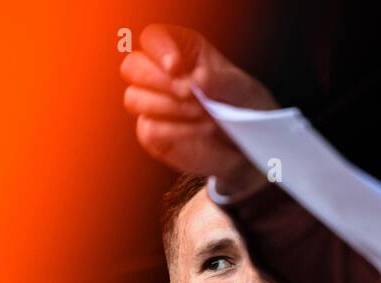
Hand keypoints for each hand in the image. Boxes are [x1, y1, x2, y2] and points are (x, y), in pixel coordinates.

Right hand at [121, 24, 277, 198]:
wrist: (247, 147)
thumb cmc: (243, 108)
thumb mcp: (241, 88)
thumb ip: (218, 80)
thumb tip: (193, 81)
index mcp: (181, 51)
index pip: (153, 37)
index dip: (159, 49)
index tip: (176, 67)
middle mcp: (162, 75)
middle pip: (133, 66)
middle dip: (158, 80)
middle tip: (188, 94)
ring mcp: (153, 105)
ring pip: (134, 98)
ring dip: (168, 107)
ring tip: (202, 113)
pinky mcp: (153, 133)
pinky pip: (150, 129)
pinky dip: (175, 130)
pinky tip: (200, 129)